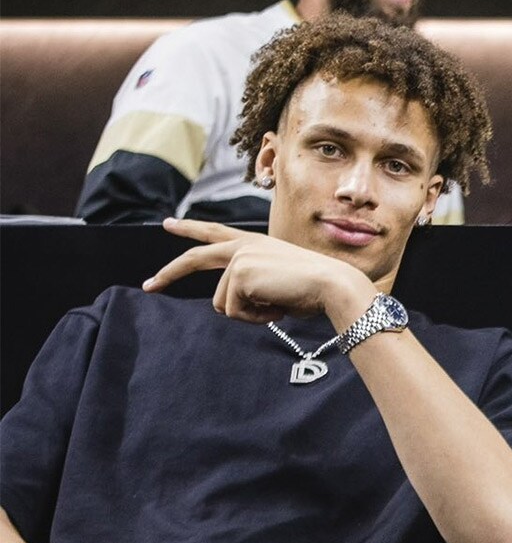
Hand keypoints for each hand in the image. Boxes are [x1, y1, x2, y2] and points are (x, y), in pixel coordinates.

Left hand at [143, 218, 369, 325]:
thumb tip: (233, 304)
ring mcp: (239, 258)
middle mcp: (243, 246)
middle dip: (168, 274)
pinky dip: (256, 318)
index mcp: (254, 243)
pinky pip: (234, 311)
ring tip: (277, 304)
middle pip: (195, 259)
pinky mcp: (238, 274)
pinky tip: (276, 307)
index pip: (215, 232)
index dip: (190, 228)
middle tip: (148, 286)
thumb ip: (253, 284)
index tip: (167, 224)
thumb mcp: (278, 282)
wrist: (332, 284)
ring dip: (249, 314)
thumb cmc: (314, 288)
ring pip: (223, 303)